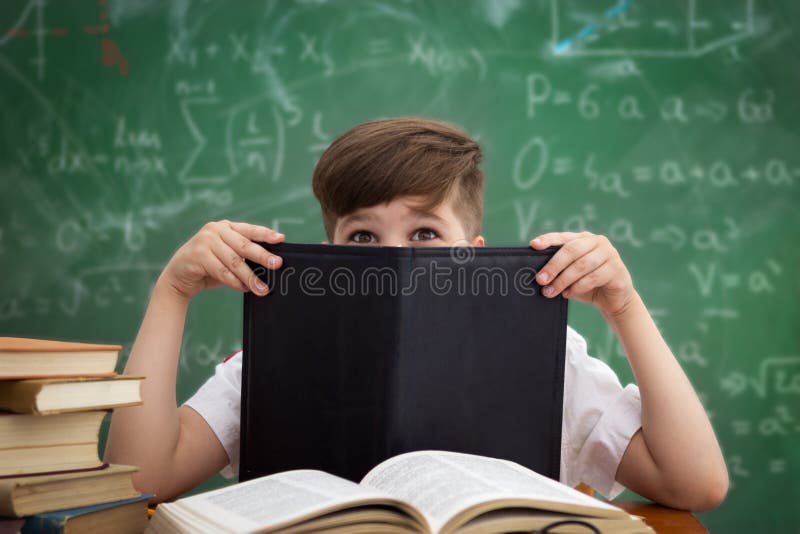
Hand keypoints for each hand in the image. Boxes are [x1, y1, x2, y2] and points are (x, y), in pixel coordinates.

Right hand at [160, 221, 284, 299]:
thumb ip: (243, 257)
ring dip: (250, 277)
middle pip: (245, 245)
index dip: (266, 234)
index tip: (281, 239)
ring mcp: (205, 240)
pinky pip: (222, 271)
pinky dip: (234, 281)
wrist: (178, 276)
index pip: (250, 229)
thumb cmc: (208, 267)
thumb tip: (269, 266)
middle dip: (263, 256)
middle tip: (277, 265)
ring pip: (234, 261)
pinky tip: (244, 288)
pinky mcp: (198, 254)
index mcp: (226, 227)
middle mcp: (216, 230)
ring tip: (262, 289)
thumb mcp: (227, 258)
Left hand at [530, 231, 635, 316]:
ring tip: (551, 291)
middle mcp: (597, 242)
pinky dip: (577, 287)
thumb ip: (559, 269)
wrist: (613, 299)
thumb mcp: (571, 273)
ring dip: (563, 280)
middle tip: (540, 280)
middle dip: (553, 266)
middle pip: (571, 250)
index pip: (563, 236)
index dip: (548, 240)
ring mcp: (609, 254)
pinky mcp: (616, 269)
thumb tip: (538, 275)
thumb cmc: (588, 284)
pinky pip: (593, 278)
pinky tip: (568, 294)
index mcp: (583, 238)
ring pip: (582, 265)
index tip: (533, 245)